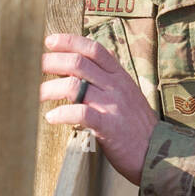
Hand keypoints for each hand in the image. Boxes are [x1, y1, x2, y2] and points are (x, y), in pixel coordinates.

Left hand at [40, 33, 157, 185]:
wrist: (160, 154)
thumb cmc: (137, 126)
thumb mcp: (127, 95)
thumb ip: (107, 81)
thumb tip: (79, 69)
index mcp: (120, 77)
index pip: (94, 49)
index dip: (70, 41)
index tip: (50, 41)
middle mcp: (116, 86)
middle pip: (79, 63)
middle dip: (52, 62)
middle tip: (34, 66)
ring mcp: (113, 105)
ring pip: (75, 86)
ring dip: (50, 89)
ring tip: (36, 95)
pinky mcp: (109, 127)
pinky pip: (81, 114)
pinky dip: (62, 114)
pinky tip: (51, 118)